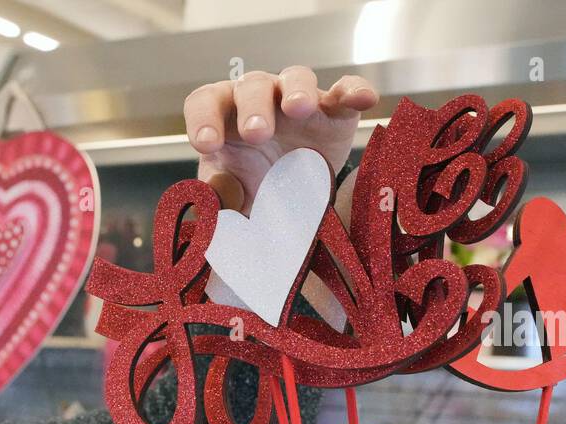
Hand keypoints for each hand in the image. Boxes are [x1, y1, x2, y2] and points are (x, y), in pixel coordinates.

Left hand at [183, 67, 378, 213]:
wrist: (293, 201)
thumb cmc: (254, 189)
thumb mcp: (231, 196)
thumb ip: (218, 197)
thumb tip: (214, 203)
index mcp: (225, 116)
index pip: (205, 101)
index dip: (203, 118)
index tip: (207, 144)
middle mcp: (260, 100)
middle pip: (252, 86)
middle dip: (253, 107)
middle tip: (255, 134)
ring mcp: (299, 102)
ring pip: (296, 77)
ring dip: (297, 90)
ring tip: (298, 109)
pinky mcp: (336, 112)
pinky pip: (346, 90)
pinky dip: (354, 90)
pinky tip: (363, 99)